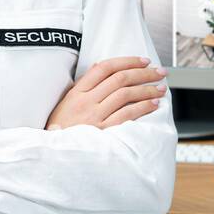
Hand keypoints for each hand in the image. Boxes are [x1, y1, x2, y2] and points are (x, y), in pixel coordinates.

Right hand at [46, 56, 166, 130]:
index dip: (127, 61)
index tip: (143, 60)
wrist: (53, 153)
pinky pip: (127, 115)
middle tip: (159, 71)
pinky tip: (153, 104)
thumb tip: (100, 66)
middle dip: (144, 72)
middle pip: (120, 78)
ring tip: (160, 88)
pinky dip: (142, 107)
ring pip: (126, 94)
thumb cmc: (61, 127)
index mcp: (78, 91)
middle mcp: (86, 101)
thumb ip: (84, 85)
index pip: (105, 68)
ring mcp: (95, 116)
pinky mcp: (103, 132)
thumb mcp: (67, 101)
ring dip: (147, 89)